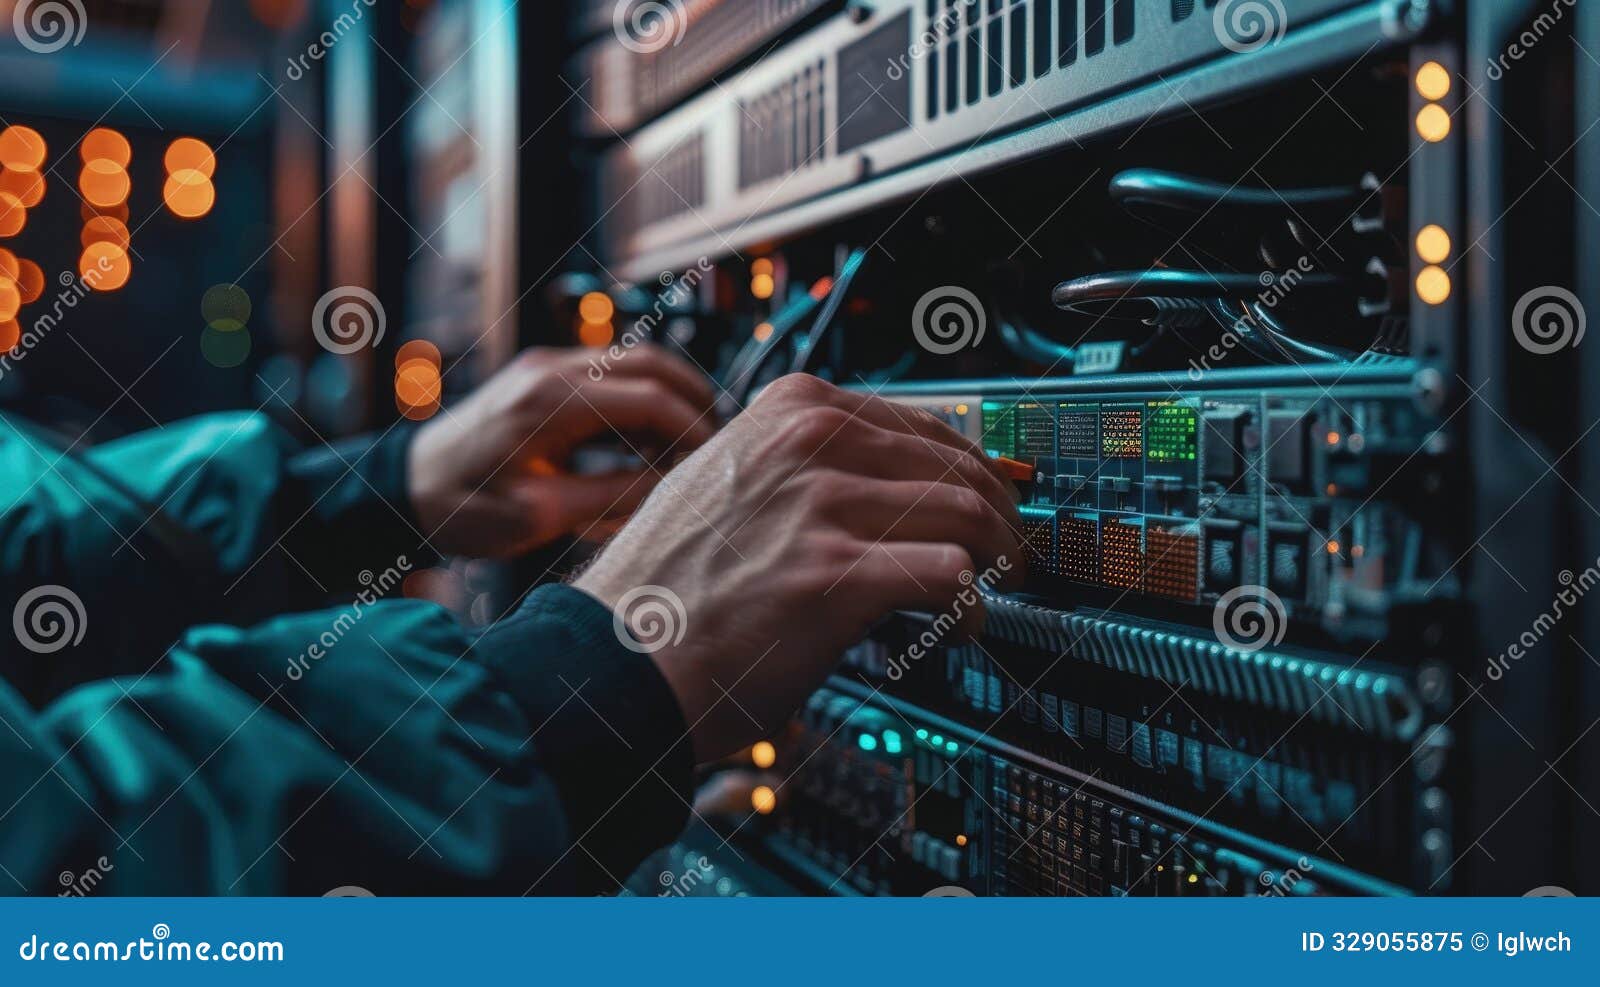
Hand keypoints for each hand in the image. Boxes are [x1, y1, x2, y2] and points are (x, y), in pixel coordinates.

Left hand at [409, 346, 715, 558]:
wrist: (404, 484)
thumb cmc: (460, 506)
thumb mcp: (537, 516)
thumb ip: (609, 497)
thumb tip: (672, 486)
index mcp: (551, 401)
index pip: (652, 399)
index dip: (695, 431)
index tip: (715, 464)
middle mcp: (552, 370)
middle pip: (653, 364)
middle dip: (695, 403)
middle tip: (718, 448)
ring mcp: (548, 368)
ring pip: (636, 363)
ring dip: (671, 400)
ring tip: (687, 451)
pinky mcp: (545, 378)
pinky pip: (611, 376)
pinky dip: (642, 403)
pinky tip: (646, 448)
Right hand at [574, 374, 1023, 762]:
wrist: (613, 659)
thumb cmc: (662, 591)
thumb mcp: (726, 484)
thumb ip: (800, 469)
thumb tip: (887, 488)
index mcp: (789, 410)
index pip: (920, 422)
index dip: (968, 468)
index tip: (985, 501)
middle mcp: (809, 441)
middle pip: (956, 463)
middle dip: (999, 512)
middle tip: (1010, 554)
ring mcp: (822, 503)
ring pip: (967, 511)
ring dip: (997, 557)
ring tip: (994, 591)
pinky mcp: (835, 574)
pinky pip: (951, 574)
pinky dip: (973, 605)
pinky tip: (961, 625)